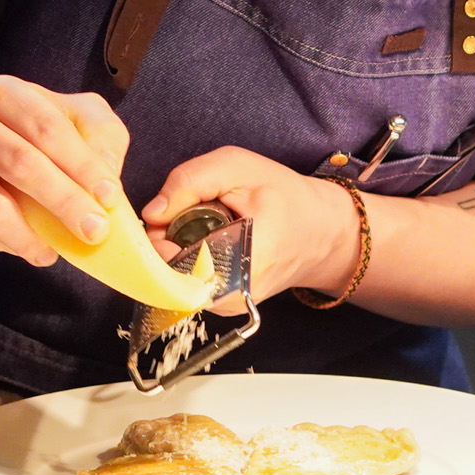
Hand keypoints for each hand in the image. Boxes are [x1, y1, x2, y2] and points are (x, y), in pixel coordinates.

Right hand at [0, 75, 129, 266]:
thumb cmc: (33, 137)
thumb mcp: (72, 119)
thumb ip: (100, 135)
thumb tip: (108, 173)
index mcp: (4, 92)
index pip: (48, 127)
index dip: (83, 163)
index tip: (110, 195)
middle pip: (21, 163)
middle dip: (65, 201)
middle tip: (96, 230)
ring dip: (33, 235)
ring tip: (63, 250)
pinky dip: (11, 245)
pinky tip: (36, 249)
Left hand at [141, 148, 359, 303]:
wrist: (322, 231)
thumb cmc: (286, 197)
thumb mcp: (238, 167)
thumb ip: (189, 182)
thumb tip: (151, 213)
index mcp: (242, 262)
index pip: (173, 259)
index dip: (160, 233)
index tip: (170, 211)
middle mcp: (232, 297)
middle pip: (168, 271)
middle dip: (167, 238)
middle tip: (193, 213)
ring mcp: (228, 306)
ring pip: (175, 279)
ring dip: (177, 249)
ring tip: (205, 227)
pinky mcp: (225, 306)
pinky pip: (188, 284)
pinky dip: (188, 260)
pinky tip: (208, 242)